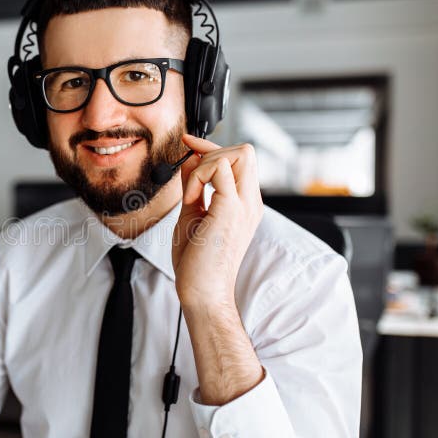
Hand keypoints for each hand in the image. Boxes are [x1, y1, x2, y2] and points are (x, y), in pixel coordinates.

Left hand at [172, 134, 263, 310]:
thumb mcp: (191, 214)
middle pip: (245, 150)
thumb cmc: (197, 263)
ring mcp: (244, 206)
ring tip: (192, 194)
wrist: (202, 291)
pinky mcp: (231, 210)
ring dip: (206, 163)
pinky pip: (219, 169)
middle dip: (211, 151)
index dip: (210, 147)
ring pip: (239, 153)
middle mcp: (249, 202)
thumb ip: (193, 186)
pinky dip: (199, 175)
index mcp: (243, 203)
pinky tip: (191, 198)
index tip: (188, 146)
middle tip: (190, 174)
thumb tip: (189, 160)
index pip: (238, 159)